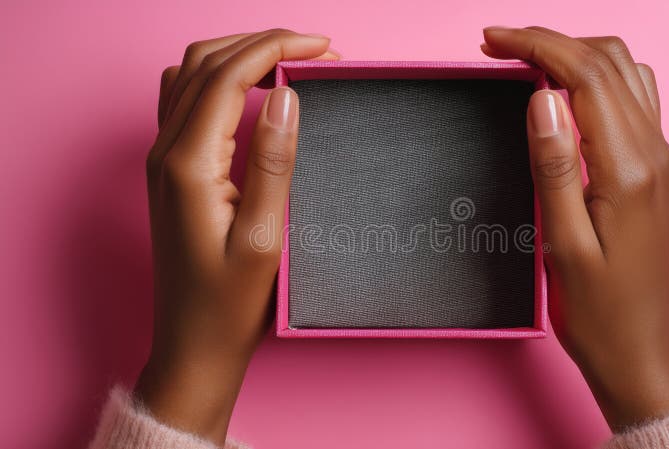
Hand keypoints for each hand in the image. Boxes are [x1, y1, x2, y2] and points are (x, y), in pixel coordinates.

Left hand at [135, 29, 337, 444]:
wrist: (193, 344)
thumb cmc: (229, 303)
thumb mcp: (264, 238)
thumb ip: (272, 162)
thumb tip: (288, 97)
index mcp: (189, 164)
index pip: (230, 76)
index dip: (276, 48)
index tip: (323, 47)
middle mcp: (166, 152)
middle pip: (207, 63)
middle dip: (262, 43)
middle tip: (316, 49)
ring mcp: (161, 160)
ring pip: (191, 75)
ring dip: (238, 54)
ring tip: (287, 58)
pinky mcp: (169, 171)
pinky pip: (185, 101)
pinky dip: (219, 78)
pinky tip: (249, 90)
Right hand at [481, 27, 668, 429]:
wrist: (643, 351)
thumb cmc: (601, 312)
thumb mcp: (565, 244)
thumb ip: (556, 166)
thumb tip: (542, 98)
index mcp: (628, 167)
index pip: (584, 76)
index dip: (536, 45)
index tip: (492, 41)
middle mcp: (653, 152)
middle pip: (607, 61)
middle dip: (550, 40)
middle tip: (498, 45)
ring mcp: (658, 159)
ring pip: (624, 72)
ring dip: (576, 52)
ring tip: (527, 59)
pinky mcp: (653, 170)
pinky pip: (633, 99)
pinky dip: (596, 77)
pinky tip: (567, 92)